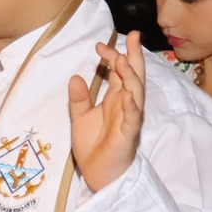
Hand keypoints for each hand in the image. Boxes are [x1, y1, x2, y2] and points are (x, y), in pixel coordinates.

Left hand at [69, 30, 146, 191]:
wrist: (98, 175)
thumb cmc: (93, 147)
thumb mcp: (80, 117)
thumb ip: (79, 98)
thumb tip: (75, 76)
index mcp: (115, 99)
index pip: (119, 72)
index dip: (113, 56)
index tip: (100, 44)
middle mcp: (125, 105)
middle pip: (133, 76)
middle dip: (134, 56)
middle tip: (133, 36)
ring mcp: (129, 119)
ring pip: (136, 93)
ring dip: (131, 76)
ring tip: (123, 60)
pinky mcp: (128, 135)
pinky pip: (133, 118)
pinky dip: (131, 106)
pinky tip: (127, 94)